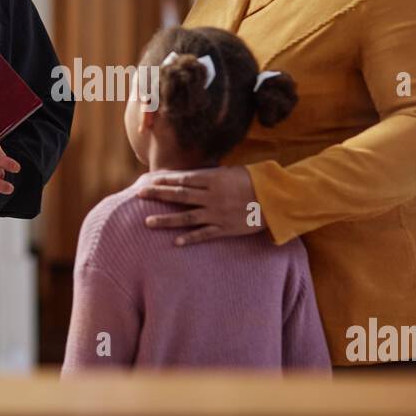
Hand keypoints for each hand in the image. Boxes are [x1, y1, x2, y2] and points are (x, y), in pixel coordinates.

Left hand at [137, 166, 261, 245]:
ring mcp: (217, 214)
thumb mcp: (233, 172)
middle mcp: (212, 196)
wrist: (277, 199)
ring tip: (147, 222)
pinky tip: (174, 242)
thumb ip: (212, 176)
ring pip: (186, 217)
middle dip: (157, 194)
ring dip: (166, 219)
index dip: (164, 180)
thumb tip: (194, 177)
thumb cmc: (256, 181)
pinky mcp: (225, 228)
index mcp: (214, 179)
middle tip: (139, 194)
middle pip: (179, 195)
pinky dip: (189, 238)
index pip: (183, 179)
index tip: (148, 180)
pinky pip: (204, 234)